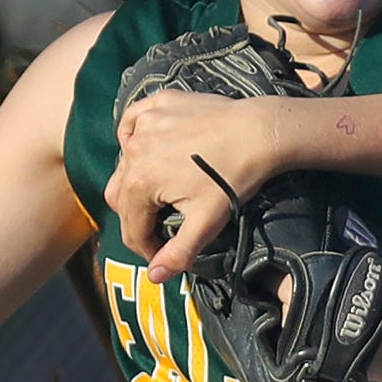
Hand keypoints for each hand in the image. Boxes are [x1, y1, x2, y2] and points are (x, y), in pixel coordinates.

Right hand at [108, 92, 281, 280]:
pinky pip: (132, 123)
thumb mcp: (207, 221)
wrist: (261, 131)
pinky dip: (134, 138)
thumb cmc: (235, 177)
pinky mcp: (157, 104)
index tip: (163, 255)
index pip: (131, 228)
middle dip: (138, 216)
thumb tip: (154, 277)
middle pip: (120, 196)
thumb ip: (178, 251)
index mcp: (139, 183)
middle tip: (162, 224)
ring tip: (162, 190)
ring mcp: (143, 123)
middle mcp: (132, 152)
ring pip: (124, 160)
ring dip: (136, 179)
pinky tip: (151, 148)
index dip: (147, 248)